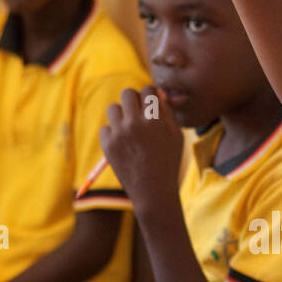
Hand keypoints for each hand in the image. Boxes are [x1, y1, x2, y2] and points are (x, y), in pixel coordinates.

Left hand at [99, 86, 182, 214]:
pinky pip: (106, 128)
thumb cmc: (168, 162)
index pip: (147, 90)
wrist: (152, 191)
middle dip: (133, 100)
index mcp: (154, 119)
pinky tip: (123, 144)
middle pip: (127, 93)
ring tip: (130, 128)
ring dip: (121, 115)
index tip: (151, 105)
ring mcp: (119, 134)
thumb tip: (157, 93)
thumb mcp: (176, 136)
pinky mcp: (107, 145)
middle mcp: (134, 123)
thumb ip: (167, 112)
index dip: (150, 96)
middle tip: (139, 113)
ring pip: (113, 108)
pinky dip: (113, 133)